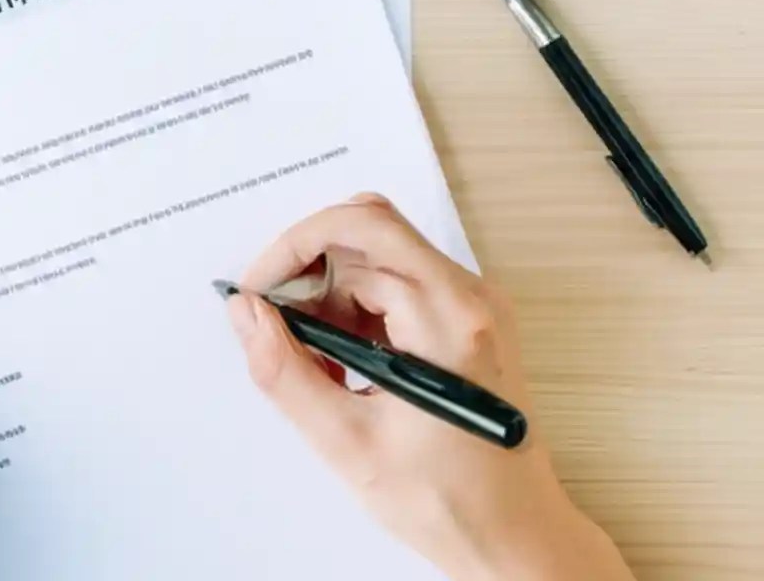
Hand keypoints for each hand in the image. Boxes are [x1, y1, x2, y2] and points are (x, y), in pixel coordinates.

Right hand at [225, 194, 635, 580]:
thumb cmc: (450, 500)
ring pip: (381, 258)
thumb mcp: (347, 441)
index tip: (259, 292)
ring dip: (333, 299)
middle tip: (283, 333)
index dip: (293, 250)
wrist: (515, 534)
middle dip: (310, 275)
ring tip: (321, 368)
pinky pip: (400, 286)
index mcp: (447, 317)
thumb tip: (247, 313)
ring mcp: (475, 306)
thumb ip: (284, 371)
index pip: (359, 229)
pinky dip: (358, 314)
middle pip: (369, 234)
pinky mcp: (470, 321)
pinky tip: (347, 369)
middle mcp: (470, 297)